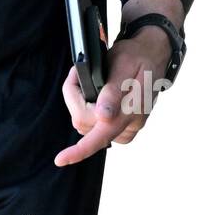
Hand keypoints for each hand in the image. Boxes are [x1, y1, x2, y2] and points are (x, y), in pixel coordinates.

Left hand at [55, 25, 172, 166]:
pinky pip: (97, 126)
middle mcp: (132, 124)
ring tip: (88, 82)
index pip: (101, 134)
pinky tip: (96, 96)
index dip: (79, 150)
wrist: (153, 56)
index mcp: (133, 109)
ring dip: (81, 106)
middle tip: (78, 75)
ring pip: (89, 127)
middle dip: (75, 101)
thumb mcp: (124, 65)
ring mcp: (129, 127)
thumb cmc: (137, 57)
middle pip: (87, 126)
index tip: (61, 159)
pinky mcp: (125, 127)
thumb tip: (103, 116)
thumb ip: (114, 92)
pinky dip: (89, 111)